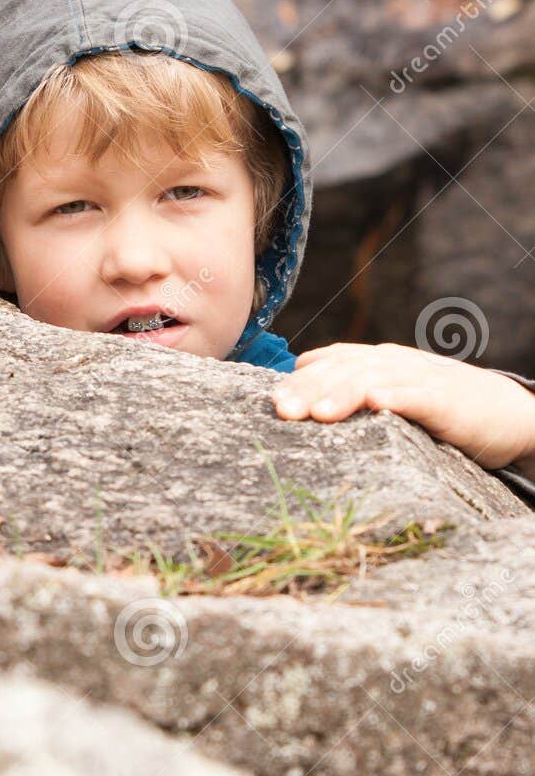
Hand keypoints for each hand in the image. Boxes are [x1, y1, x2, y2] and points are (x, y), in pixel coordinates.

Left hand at [272, 342, 534, 472]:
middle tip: (280, 410)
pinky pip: (417, 395)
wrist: (505, 413)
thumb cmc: (441, 409)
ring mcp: (418, 378)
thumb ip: (352, 389)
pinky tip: (377, 404)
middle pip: (341, 370)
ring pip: (372, 379)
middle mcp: (391, 362)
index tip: (268, 403)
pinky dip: (396, 397)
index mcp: (374, 361)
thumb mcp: (392, 395)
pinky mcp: (445, 398)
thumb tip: (302, 389)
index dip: (297, 381)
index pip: (327, 363)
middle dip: (308, 389)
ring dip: (342, 394)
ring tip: (317, 414)